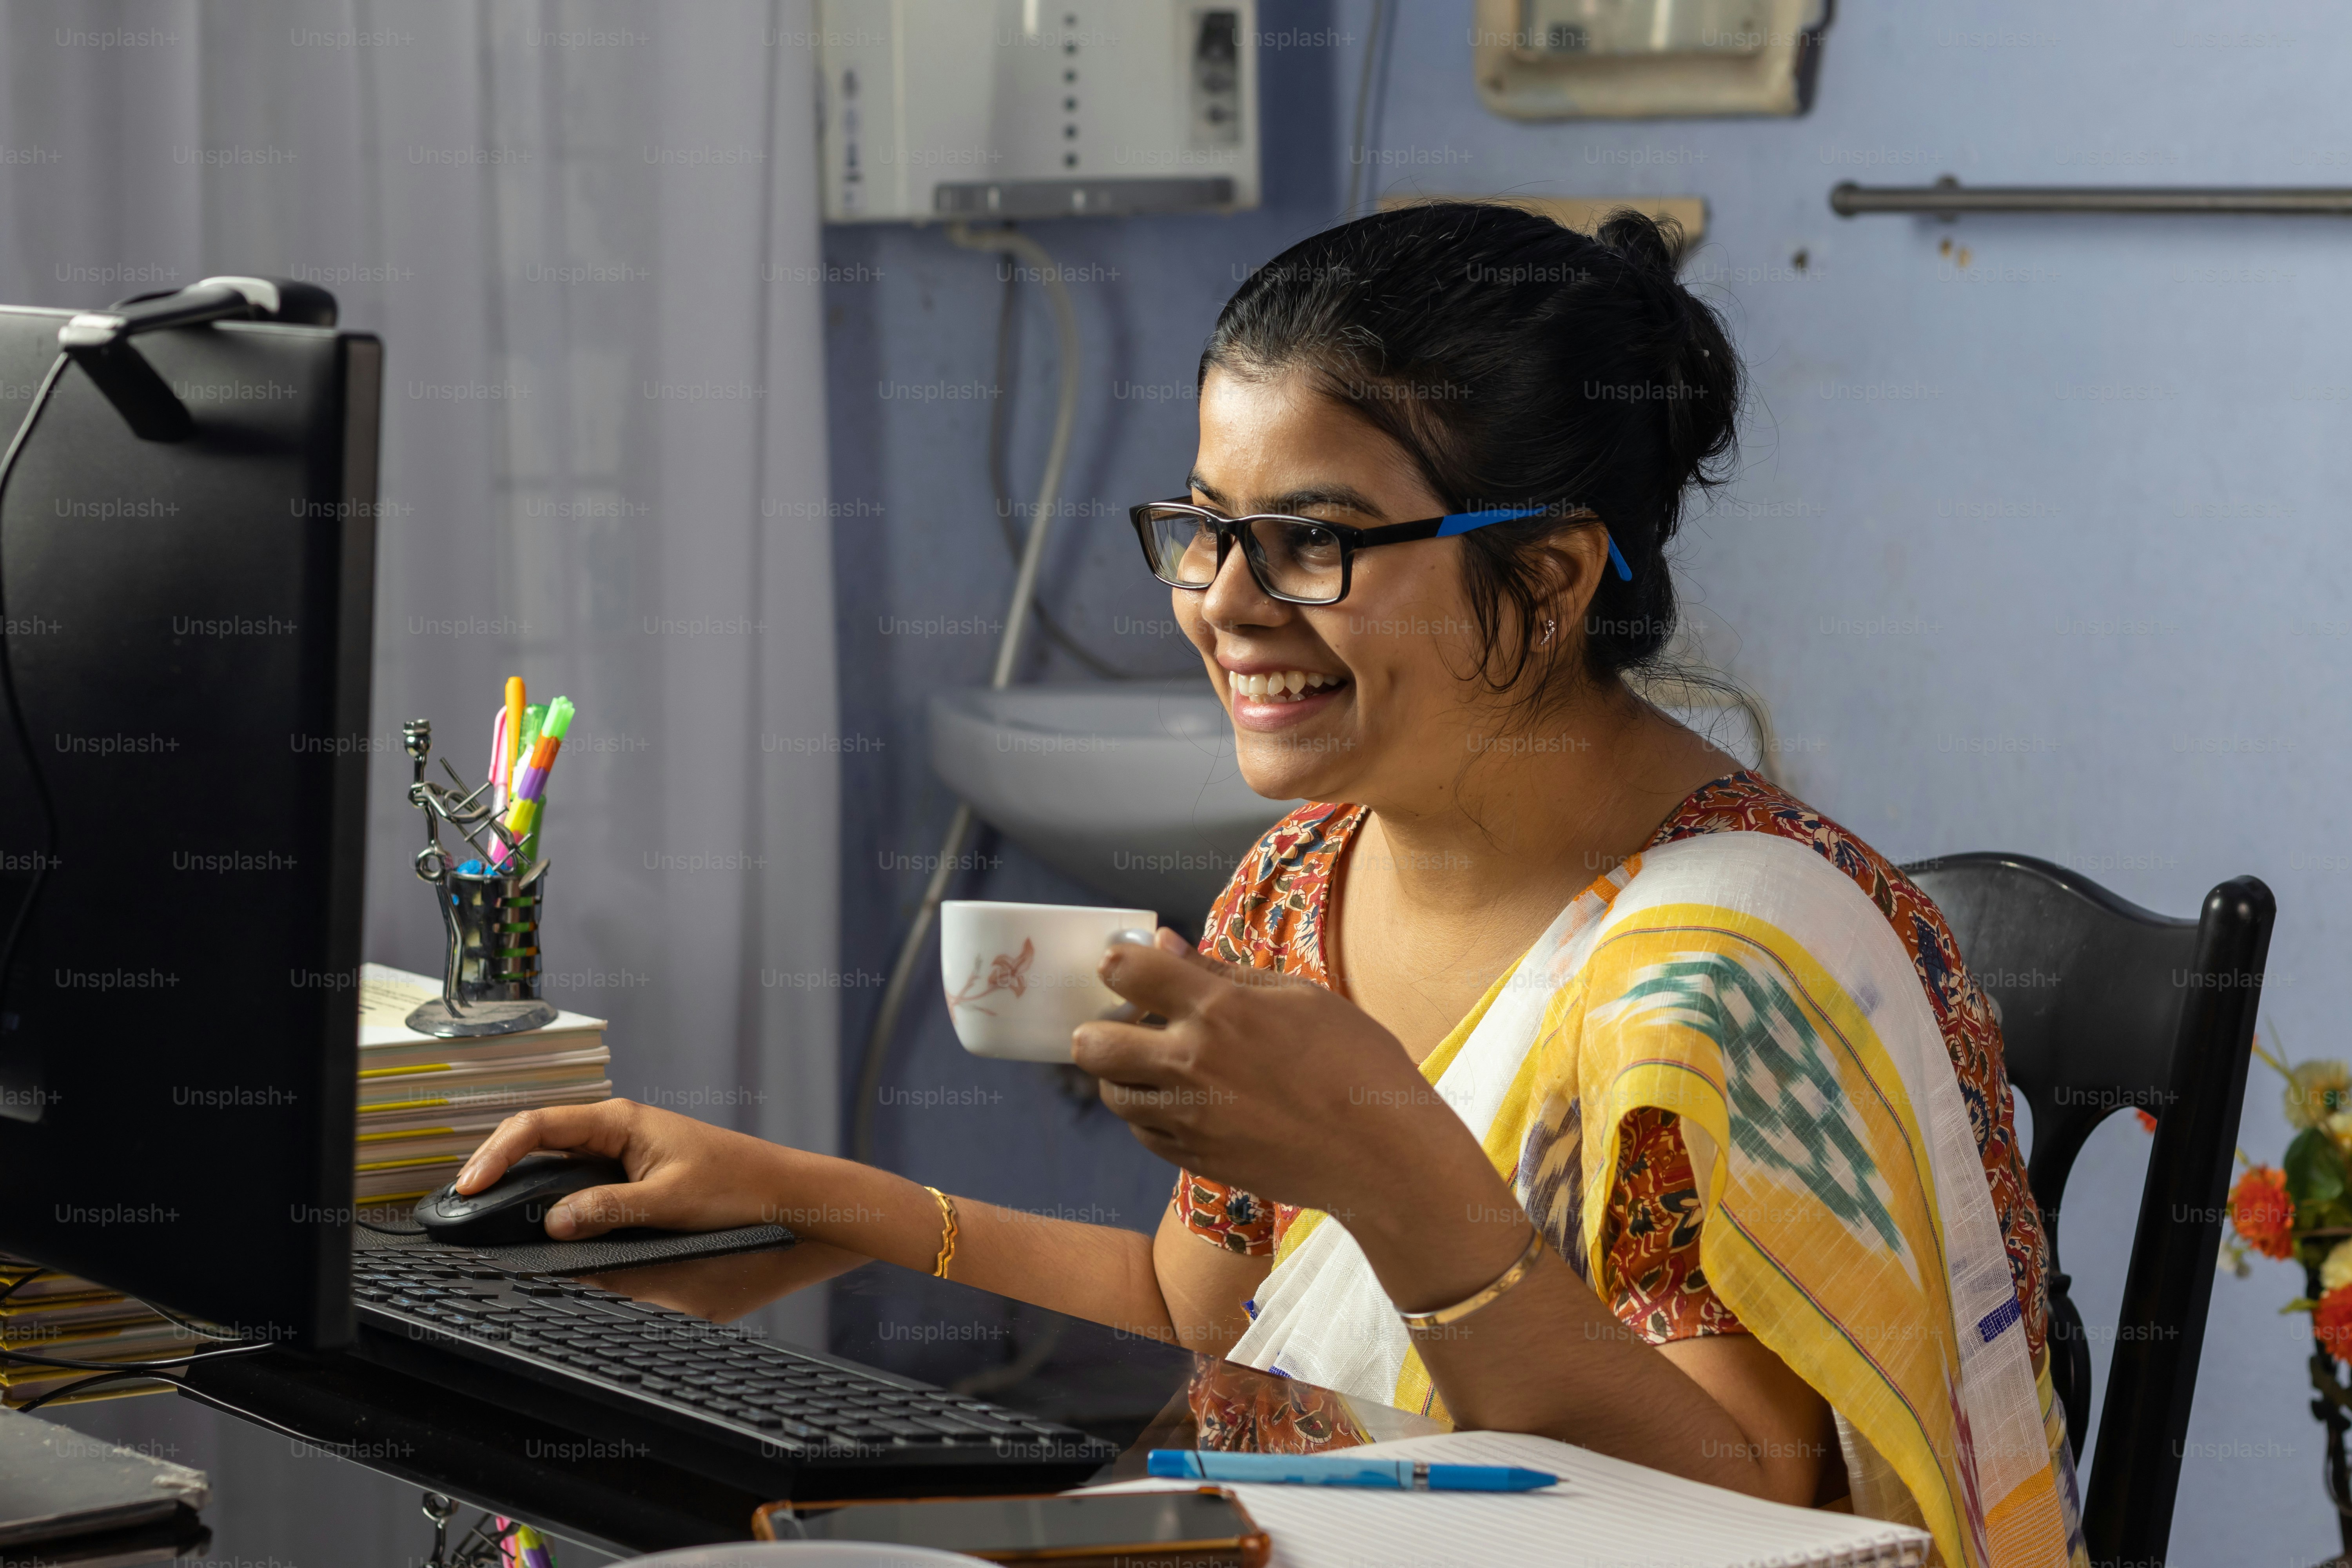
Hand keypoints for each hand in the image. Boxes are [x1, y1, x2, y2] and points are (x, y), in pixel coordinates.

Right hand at [454, 1099, 791, 1239]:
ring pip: (555, 1160)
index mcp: (622, 1120)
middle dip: (497, 1164)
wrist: (784, 1192)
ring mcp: (623, 1151)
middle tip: (463, 1202)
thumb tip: (553, 1222)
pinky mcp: (632, 1174)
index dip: (496, 1153)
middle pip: (538, 1138)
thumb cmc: (738, 1185)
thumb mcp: (669, 1201)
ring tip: (485, 1210)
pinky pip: (578, 1179)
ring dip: (520, 1181)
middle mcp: (617, 1129)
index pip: (539, 1125)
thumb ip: (609, 1210)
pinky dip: (550, 1196)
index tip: (470, 1186)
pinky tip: (535, 1217)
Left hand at [1073, 930, 1484, 1219]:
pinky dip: (1149, 1113)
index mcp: (1220, 1010)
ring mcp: (1189, 1118)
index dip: (1120, 963)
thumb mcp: (1300, 997)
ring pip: (1111, 1094)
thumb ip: (1222, 971)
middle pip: (1092, 1044)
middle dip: (1099, 1028)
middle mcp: (1192, 1064)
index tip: (1131, 969)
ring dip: (1122, 1074)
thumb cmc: (1356, 1063)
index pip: (1127, 971)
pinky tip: (1183, 1101)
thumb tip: (1164, 942)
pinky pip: (1142, 1132)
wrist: (1383, 1155)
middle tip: (1131, 1025)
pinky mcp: (1196, 1159)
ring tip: (1158, 1066)